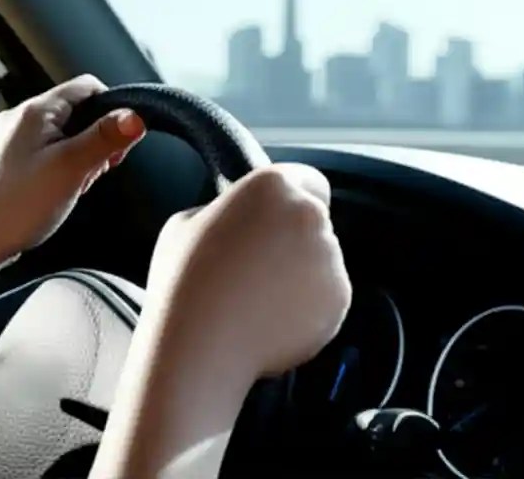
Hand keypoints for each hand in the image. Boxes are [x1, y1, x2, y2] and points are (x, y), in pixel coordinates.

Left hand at [0, 75, 145, 313]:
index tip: (121, 141)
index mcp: (33, 111)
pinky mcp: (4, 164)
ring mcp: (8, 142)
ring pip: (61, 136)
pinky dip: (59, 169)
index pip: (87, 87)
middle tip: (95, 171)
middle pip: (75, 112)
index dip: (113, 109)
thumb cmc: (14, 209)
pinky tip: (55, 193)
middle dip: (95, 140)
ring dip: (78, 158)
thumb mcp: (71, 169)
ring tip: (72, 186)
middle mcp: (17, 120)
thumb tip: (135, 116)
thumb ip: (105, 139)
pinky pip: (44, 155)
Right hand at [89, 163, 351, 478]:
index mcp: (272, 186)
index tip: (276, 219)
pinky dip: (308, 306)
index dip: (291, 199)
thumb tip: (234, 217)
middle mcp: (309, 215)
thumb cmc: (184, 282)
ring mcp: (330, 259)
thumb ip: (223, 209)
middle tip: (257, 265)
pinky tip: (271, 317)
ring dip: (301, 273)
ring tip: (258, 297)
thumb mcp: (187, 223)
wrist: (200, 345)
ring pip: (321, 260)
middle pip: (314, 220)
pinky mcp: (339, 299)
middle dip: (293, 238)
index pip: (306, 179)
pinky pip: (327, 296)